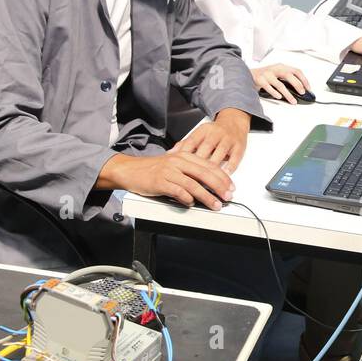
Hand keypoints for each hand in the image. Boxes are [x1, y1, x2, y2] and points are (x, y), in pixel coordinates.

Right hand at [99, 152, 234, 209]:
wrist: (130, 170)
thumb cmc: (153, 169)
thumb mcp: (174, 164)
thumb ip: (191, 170)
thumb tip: (210, 183)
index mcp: (185, 156)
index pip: (209, 166)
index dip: (223, 177)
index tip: (231, 187)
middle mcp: (178, 162)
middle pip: (205, 174)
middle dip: (220, 187)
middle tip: (228, 197)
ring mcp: (169, 171)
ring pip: (193, 184)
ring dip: (206, 197)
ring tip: (215, 205)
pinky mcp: (160, 182)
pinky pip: (177, 191)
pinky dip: (187, 199)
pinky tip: (191, 203)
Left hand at [173, 109, 250, 174]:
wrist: (234, 121)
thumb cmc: (214, 132)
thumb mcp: (199, 134)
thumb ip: (186, 143)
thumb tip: (170, 154)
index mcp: (203, 130)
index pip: (192, 141)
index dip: (184, 154)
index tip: (178, 167)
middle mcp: (216, 133)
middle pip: (206, 148)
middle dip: (198, 163)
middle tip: (192, 178)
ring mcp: (228, 139)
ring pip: (220, 153)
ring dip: (214, 168)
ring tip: (208, 181)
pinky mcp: (239, 146)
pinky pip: (235, 157)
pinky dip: (230, 167)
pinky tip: (224, 175)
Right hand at [252, 63, 309, 102]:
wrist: (247, 74)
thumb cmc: (265, 75)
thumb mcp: (277, 73)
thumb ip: (287, 79)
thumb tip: (300, 90)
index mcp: (282, 66)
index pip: (296, 71)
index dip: (304, 80)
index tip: (308, 88)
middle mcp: (275, 69)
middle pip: (289, 75)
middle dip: (298, 85)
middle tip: (302, 93)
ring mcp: (267, 74)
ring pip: (280, 84)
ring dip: (288, 94)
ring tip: (293, 101)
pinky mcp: (259, 80)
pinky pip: (269, 87)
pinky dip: (275, 93)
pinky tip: (279, 97)